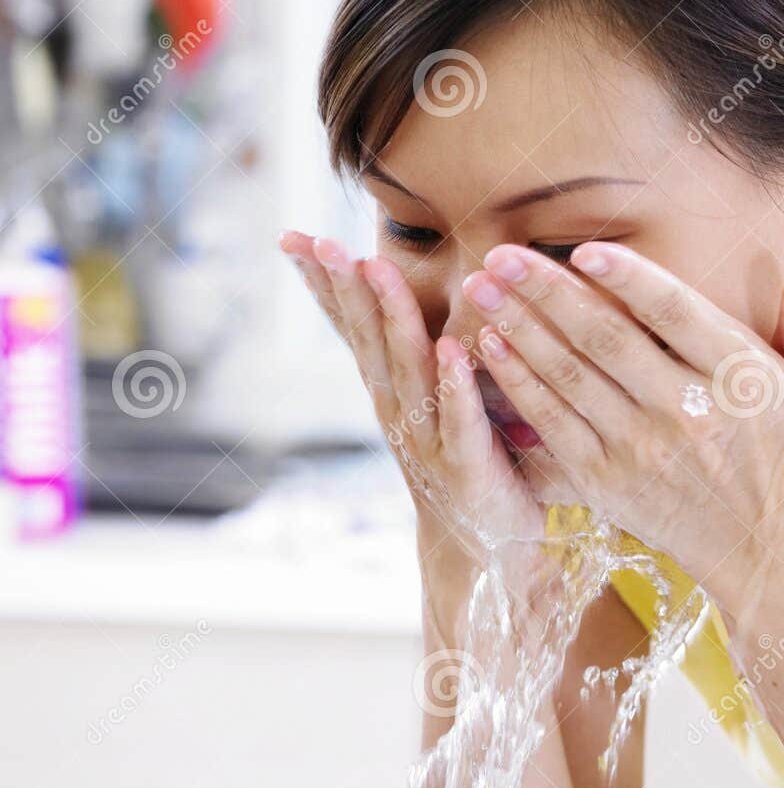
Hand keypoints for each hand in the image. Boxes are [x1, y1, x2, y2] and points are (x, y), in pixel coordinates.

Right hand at [279, 232, 545, 566]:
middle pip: (369, 338)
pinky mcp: (466, 465)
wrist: (487, 548)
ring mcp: (428, 438)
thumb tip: (407, 287)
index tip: (293, 239)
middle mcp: (399, 409)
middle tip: (322, 242)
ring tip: (377, 269)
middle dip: (345, 288)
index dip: (323, 286)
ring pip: (408, 368)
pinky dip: (455, 385)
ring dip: (393, 317)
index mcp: (391, 388)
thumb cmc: (467, 459)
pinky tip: (449, 351)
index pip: (351, 327)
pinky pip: (459, 418)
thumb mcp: (437, 397)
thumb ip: (424, 347)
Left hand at [460, 240, 783, 596]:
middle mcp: (685, 412)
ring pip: (570, 379)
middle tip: (500, 255)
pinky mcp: (607, 481)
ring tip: (480, 288)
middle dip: (546, 293)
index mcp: (735, 376)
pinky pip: (553, 425)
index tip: (585, 249)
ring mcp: (641, 450)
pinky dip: (518, 385)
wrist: (760, 542)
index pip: (676, 316)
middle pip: (606, 341)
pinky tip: (489, 348)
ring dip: (518, 329)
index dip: (629, 280)